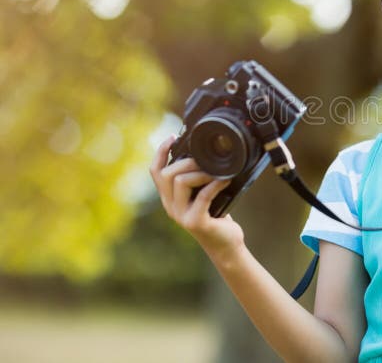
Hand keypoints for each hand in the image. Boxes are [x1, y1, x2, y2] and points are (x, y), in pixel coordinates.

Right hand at [149, 136, 244, 255]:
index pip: (155, 171)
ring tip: (218, 173)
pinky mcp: (195, 222)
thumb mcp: (202, 194)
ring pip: (181, 181)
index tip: (173, 137)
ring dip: (202, 172)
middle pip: (167, 174)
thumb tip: (203, 152)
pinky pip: (203, 195)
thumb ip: (196, 178)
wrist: (226, 244)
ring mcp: (181, 215)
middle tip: (207, 160)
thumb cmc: (216, 216)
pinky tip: (226, 180)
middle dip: (188, 161)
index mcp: (169, 197)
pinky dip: (216, 184)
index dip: (161, 152)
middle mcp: (170, 206)